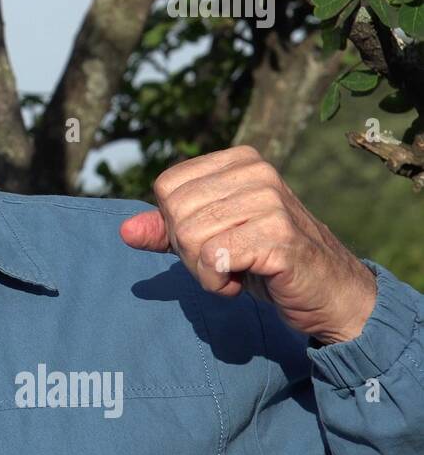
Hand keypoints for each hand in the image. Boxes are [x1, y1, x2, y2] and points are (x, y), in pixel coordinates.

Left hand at [120, 146, 376, 344]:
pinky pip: (213, 259)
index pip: (166, 187)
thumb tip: (125, 230)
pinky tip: (247, 280)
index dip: (177, 224)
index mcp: (238, 161)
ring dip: (206, 270)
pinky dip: (219, 282)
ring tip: (240, 269)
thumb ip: (166, 231)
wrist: (329, 294)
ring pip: (191, 237)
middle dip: (190, 251)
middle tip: (227, 260)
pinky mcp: (278, 235)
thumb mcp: (210, 240)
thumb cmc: (265, 262)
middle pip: (176, 213)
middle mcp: (256, 172)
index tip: (213, 240)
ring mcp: (270, 201)